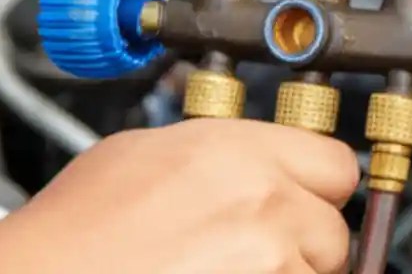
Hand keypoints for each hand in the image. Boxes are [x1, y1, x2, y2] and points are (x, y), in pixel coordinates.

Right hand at [0, 119, 358, 273]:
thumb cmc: (73, 231)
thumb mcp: (145, 152)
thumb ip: (219, 150)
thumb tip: (252, 157)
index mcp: (242, 154)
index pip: (338, 165)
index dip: (319, 187)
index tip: (305, 200)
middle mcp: (265, 205)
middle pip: (334, 230)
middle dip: (306, 244)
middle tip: (256, 251)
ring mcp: (266, 263)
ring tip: (225, 270)